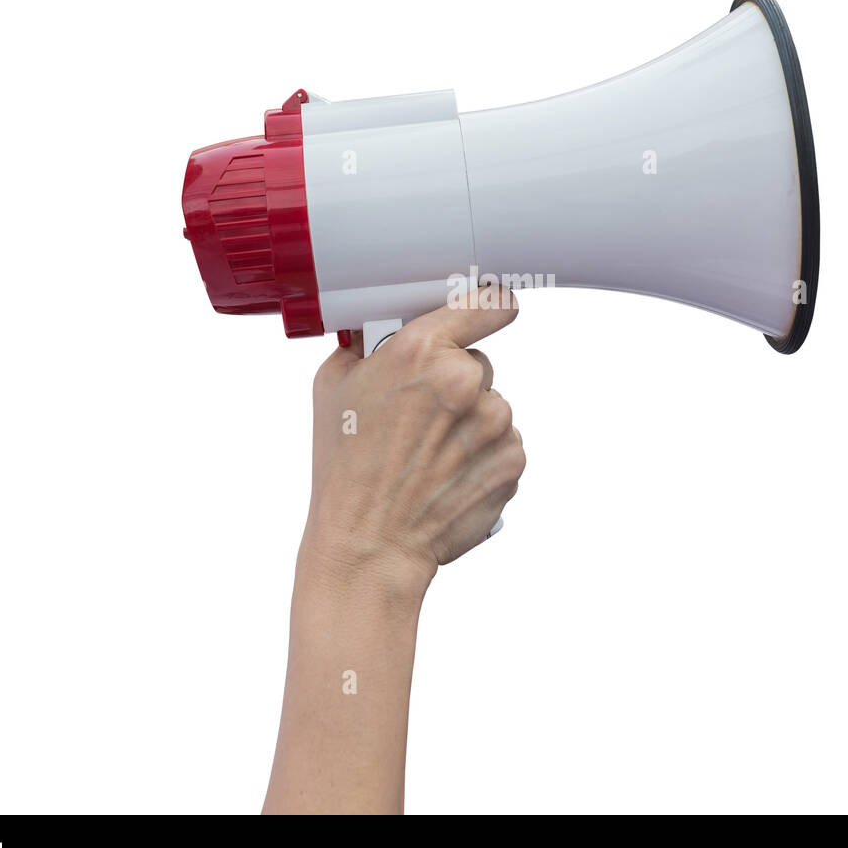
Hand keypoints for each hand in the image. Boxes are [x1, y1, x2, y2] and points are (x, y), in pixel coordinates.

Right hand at [300, 290, 525, 601]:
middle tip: (418, 416)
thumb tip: (386, 328)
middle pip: (478, 363)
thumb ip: (370, 345)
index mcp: (421, 350)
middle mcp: (465, 380)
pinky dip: (482, 455)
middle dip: (453, 383)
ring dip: (469, 422)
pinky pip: (503, 442)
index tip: (491, 308)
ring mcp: (495, 422)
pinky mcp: (512, 459)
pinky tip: (447, 473)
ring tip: (428, 454)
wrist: (370, 544)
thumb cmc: (346, 469)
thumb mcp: (335, 384)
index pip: (485, 304)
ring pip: (490, 405)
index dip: (488, 306)